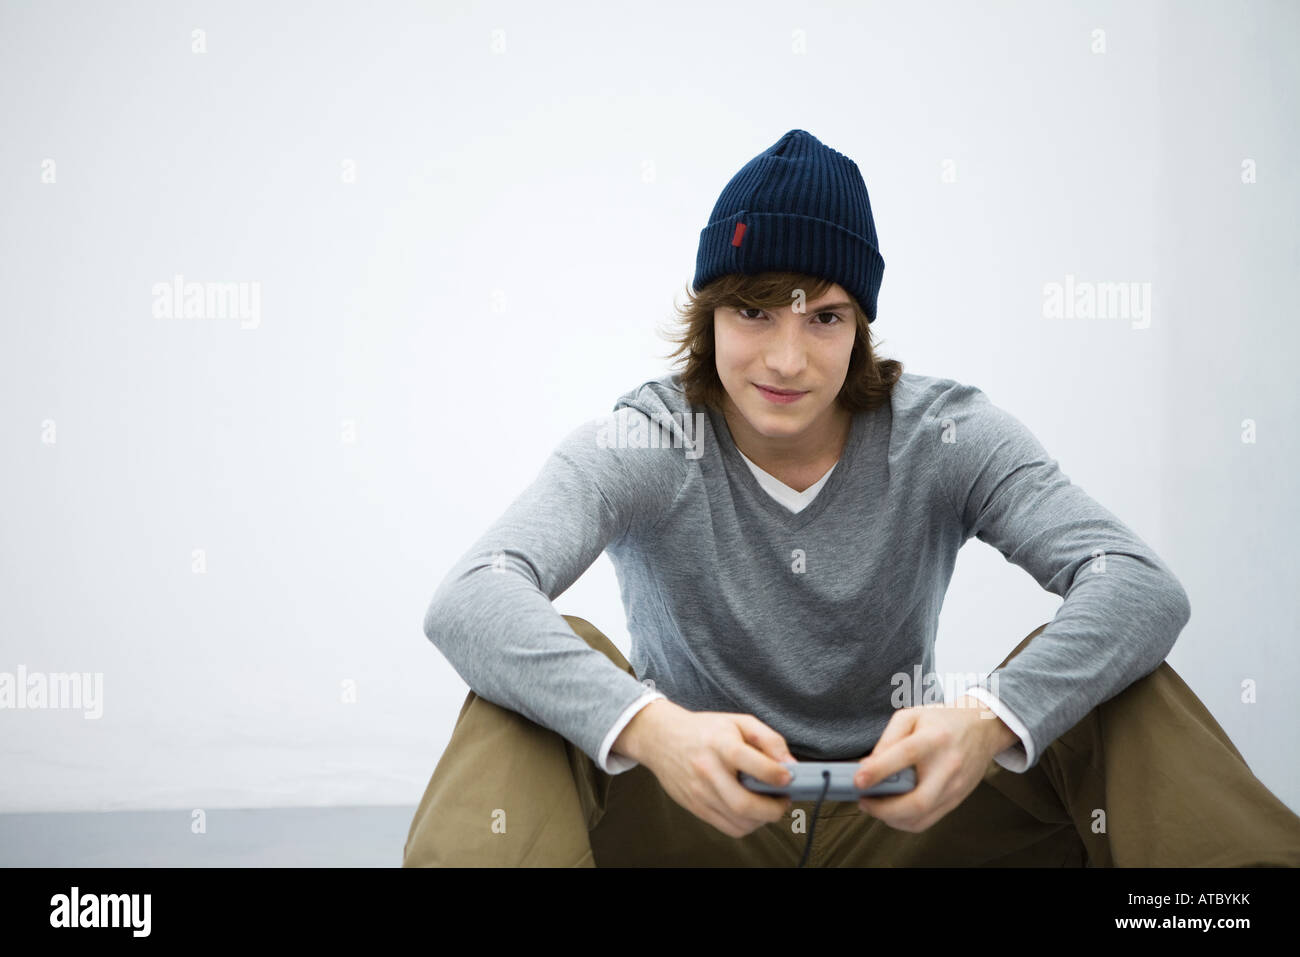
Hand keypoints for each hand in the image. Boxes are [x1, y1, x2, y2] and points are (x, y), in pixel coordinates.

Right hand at [613, 700, 796, 837]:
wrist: (662, 739)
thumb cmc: (705, 730)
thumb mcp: (739, 722)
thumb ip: (768, 739)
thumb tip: (790, 764)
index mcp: (719, 743)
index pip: (748, 762)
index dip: (774, 773)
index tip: (789, 777)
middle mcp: (707, 770)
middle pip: (744, 804)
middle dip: (773, 809)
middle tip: (784, 800)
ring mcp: (699, 793)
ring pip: (739, 821)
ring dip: (763, 819)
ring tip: (769, 804)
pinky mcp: (696, 807)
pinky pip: (728, 828)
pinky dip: (747, 824)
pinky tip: (752, 810)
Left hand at [852, 695, 1016, 831]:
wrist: (982, 729)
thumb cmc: (942, 721)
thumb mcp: (911, 717)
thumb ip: (888, 739)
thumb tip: (867, 766)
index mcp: (935, 738)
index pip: (906, 755)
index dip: (879, 770)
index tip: (858, 780)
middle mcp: (948, 766)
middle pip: (917, 801)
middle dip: (883, 809)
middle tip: (863, 801)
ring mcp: (954, 787)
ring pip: (921, 818)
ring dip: (891, 818)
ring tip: (874, 806)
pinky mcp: (956, 800)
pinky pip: (928, 821)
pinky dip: (904, 821)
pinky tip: (892, 811)